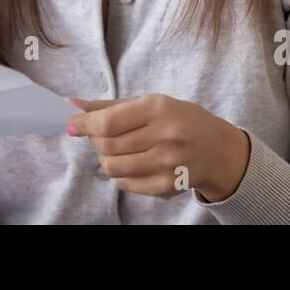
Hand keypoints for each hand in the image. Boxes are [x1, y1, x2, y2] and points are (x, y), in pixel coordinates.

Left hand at [65, 93, 249, 200]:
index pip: (109, 122)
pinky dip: (120, 175)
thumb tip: (72, 104)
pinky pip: (126, 185)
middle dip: (95, 141)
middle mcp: (164, 136)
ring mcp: (167, 164)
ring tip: (117, 150)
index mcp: (158, 109)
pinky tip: (132, 164)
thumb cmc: (179, 120)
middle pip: (107, 146)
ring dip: (106, 159)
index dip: (84, 125)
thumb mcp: (150, 103)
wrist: (217, 149)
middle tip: (99, 136)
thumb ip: (110, 106)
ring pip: (113, 168)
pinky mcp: (168, 186)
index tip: (72, 125)